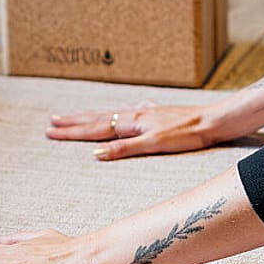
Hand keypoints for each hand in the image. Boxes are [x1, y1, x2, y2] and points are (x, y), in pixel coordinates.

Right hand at [46, 101, 216, 159]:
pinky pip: (130, 111)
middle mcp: (137, 114)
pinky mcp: (158, 114)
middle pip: (98, 118)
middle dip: (74, 121)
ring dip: (91, 116)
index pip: (95, 128)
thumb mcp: (154, 145)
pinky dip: (119, 112)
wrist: (213, 121)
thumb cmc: (187, 135)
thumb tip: (95, 153)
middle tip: (52, 122)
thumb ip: (125, 149)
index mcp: (133, 122)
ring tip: (75, 115)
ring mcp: (147, 112)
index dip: (72, 132)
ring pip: (112, 113)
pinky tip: (125, 110)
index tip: (50, 132)